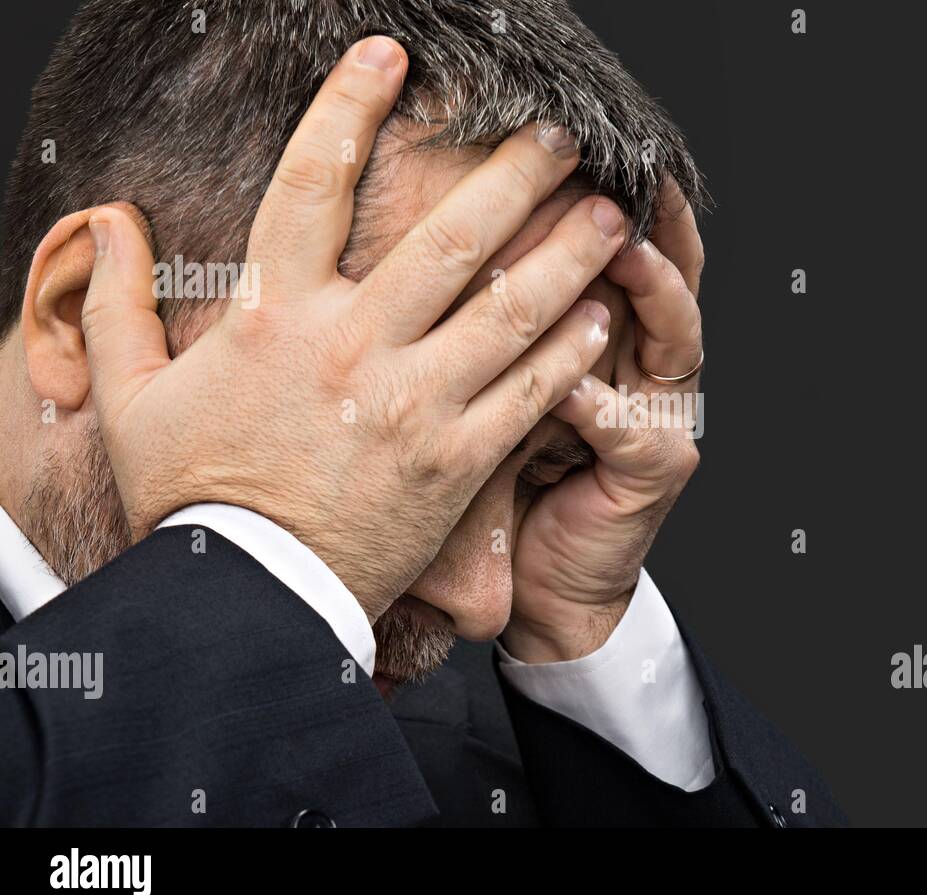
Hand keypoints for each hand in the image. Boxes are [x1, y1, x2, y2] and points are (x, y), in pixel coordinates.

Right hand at [79, 37, 624, 619]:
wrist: (246, 598)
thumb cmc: (191, 498)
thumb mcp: (129, 397)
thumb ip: (116, 304)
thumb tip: (107, 221)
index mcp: (274, 316)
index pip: (312, 184)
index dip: (350, 108)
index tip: (389, 55)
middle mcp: (354, 345)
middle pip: (448, 237)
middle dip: (512, 175)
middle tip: (560, 134)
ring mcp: (414, 403)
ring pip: (508, 309)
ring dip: (567, 255)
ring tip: (610, 215)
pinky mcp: (457, 462)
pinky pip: (527, 394)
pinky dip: (570, 353)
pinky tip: (603, 318)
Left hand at [504, 181, 704, 660]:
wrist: (538, 578)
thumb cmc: (499, 476)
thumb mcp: (482, 384)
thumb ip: (471, 323)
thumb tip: (405, 242)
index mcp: (606, 334)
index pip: (622, 250)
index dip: (616, 197)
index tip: (584, 144)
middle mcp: (642, 364)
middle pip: (670, 272)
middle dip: (654, 217)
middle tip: (628, 165)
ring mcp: (657, 414)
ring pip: (676, 335)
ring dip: (651, 289)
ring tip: (622, 251)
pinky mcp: (653, 472)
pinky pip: (633, 430)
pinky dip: (602, 406)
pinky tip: (571, 387)